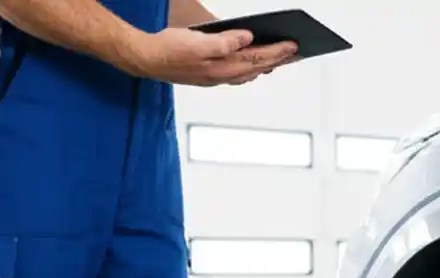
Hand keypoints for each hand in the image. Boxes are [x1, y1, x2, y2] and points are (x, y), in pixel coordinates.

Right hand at [126, 28, 297, 85]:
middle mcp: (221, 75)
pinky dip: (249, 68)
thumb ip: (224, 42)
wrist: (145, 60)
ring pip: (248, 72)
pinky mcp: (208, 75)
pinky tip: (252, 63)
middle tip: (295, 52)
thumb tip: (247, 38)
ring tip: (279, 57)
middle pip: (257, 67)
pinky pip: (236, 73)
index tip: (293, 45)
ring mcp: (215, 77)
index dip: (277, 51)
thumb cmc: (168, 49)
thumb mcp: (197, 41)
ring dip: (265, 65)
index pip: (257, 58)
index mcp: (221, 66)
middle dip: (277, 59)